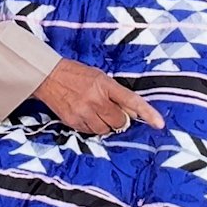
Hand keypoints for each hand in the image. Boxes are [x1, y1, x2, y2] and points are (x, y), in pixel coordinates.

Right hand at [32, 59, 164, 135]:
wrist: (47, 76)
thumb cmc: (76, 74)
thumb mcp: (98, 77)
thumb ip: (115, 93)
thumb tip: (132, 112)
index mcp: (104, 84)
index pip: (131, 100)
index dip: (147, 113)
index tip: (159, 123)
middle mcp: (95, 99)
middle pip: (120, 121)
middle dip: (119, 119)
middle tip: (110, 110)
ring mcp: (83, 112)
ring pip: (105, 130)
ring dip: (105, 124)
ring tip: (95, 111)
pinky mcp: (73, 121)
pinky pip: (90, 132)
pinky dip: (92, 127)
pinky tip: (85, 115)